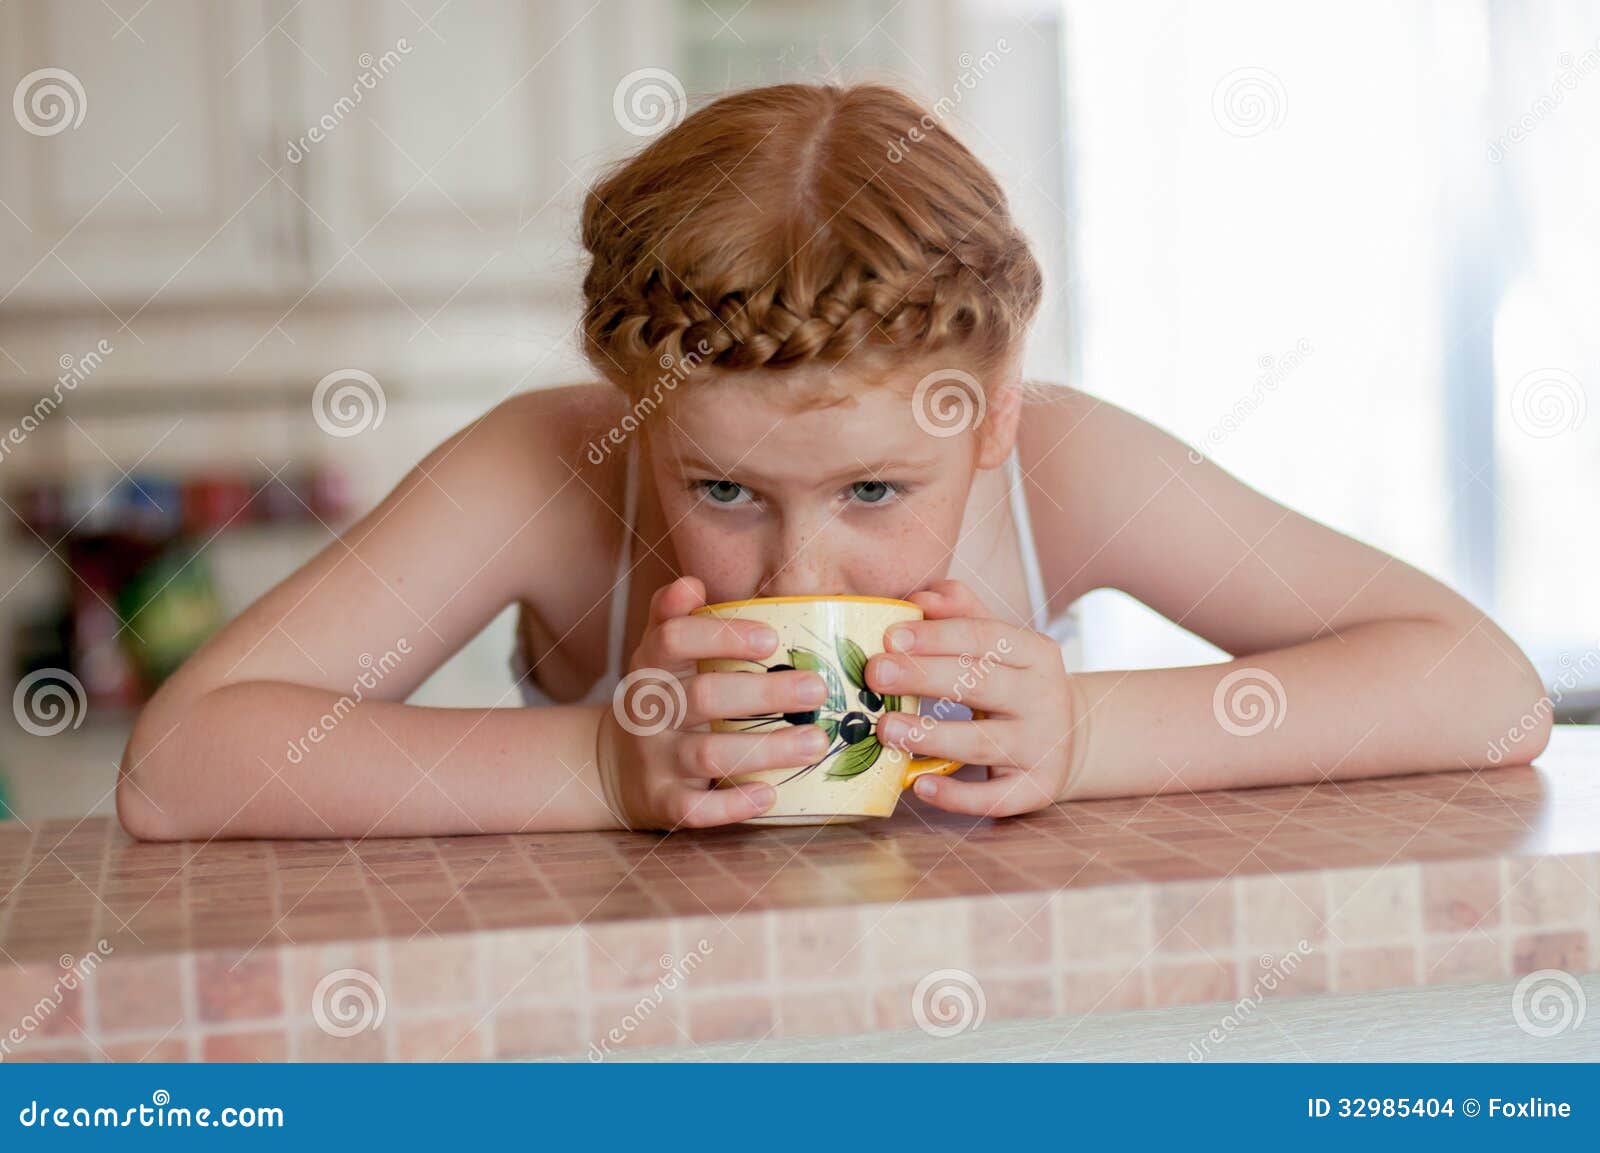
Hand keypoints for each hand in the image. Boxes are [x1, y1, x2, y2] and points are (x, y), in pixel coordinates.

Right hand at [595, 576, 832, 830]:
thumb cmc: (660, 700)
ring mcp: (654, 760)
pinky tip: (771, 796)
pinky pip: (696, 810)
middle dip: (765, 693)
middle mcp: (649, 712)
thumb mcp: (657, 656)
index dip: (721, 636)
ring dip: (767, 749)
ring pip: (709, 755)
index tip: (772, 638)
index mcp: (651, 667)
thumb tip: (692, 582)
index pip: (673, 640)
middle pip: (704, 697)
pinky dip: (733, 805)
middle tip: (817, 689)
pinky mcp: (662, 803)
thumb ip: (673, 617)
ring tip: (817, 741)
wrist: (612, 766)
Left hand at [868, 579, 1088, 816]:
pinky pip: (993, 798)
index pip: (984, 637)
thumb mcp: (1000, 644)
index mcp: (1036, 653)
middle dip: (923, 676)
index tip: (890, 637)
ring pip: (981, 742)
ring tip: (884, 728)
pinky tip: (919, 786)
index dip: (936, 635)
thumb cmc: (1015, 684)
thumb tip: (922, 598)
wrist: (1069, 740)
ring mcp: (1044, 747)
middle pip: (980, 684)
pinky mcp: (1036, 789)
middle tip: (875, 674)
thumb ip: (962, 614)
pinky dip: (956, 796)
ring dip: (929, 735)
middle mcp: (1045, 698)